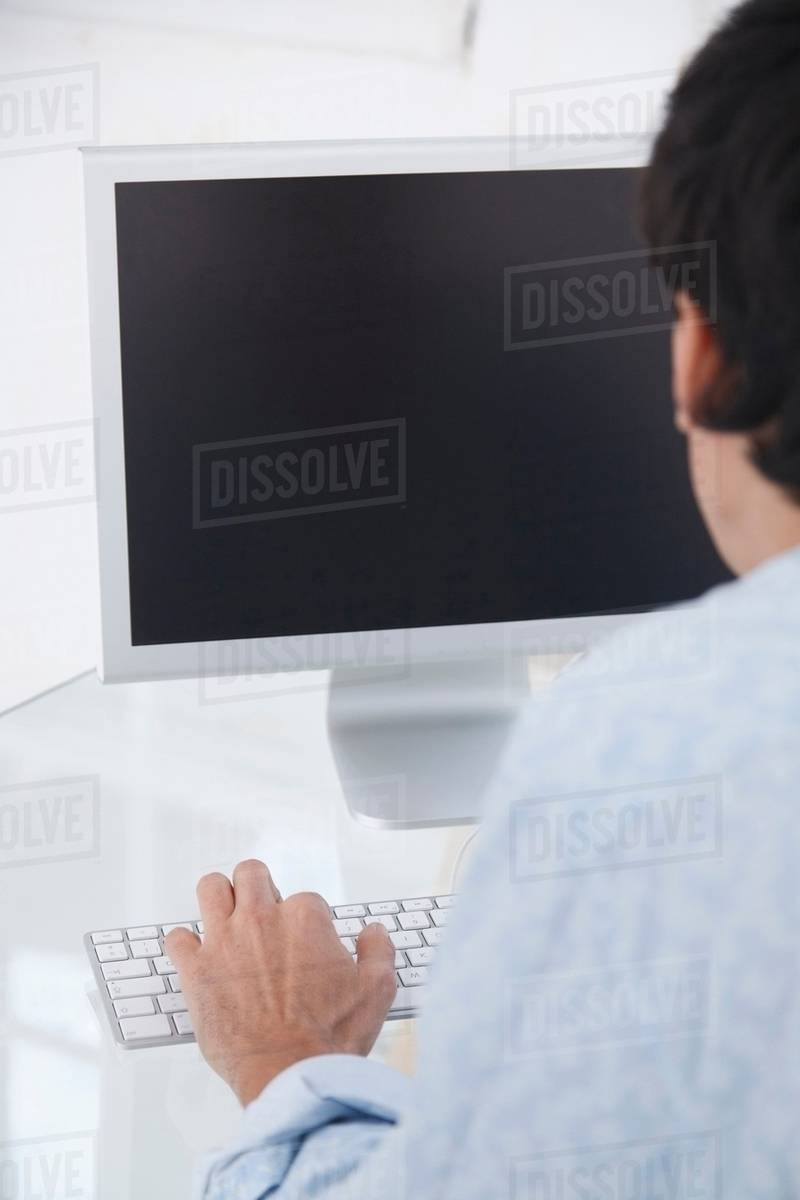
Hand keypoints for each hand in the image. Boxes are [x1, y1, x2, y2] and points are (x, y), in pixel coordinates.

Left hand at [165, 859, 396, 1104]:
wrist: (289, 1075)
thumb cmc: (329, 1038)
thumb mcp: (375, 991)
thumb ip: (378, 951)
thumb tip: (374, 932)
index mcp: (304, 917)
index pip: (305, 899)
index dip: (307, 924)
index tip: (306, 947)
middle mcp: (261, 919)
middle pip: (251, 874)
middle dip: (259, 889)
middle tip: (263, 917)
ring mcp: (224, 941)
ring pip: (210, 887)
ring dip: (218, 898)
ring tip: (226, 918)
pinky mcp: (196, 970)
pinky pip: (177, 938)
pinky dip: (184, 945)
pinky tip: (197, 957)